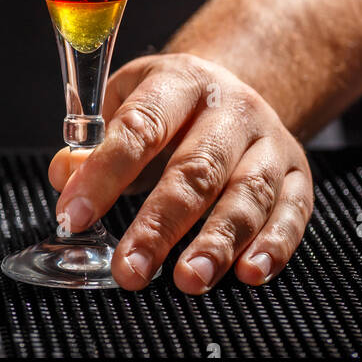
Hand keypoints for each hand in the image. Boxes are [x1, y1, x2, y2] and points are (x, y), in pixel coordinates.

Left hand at [49, 53, 313, 294]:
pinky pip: (291, 213)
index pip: (141, 126)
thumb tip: (64, 175)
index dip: (104, 173)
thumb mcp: (128, 101)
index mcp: (181, 81)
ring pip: (247, 193)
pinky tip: (249, 273)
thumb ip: (93, 142)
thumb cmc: (173, 105)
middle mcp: (231, 108)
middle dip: (160, 224)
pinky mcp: (298, 175)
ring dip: (218, 241)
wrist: (239, 86)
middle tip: (130, 268)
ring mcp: (269, 142)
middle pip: (195, 168)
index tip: (73, 216)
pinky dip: (274, 246)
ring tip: (188, 279)